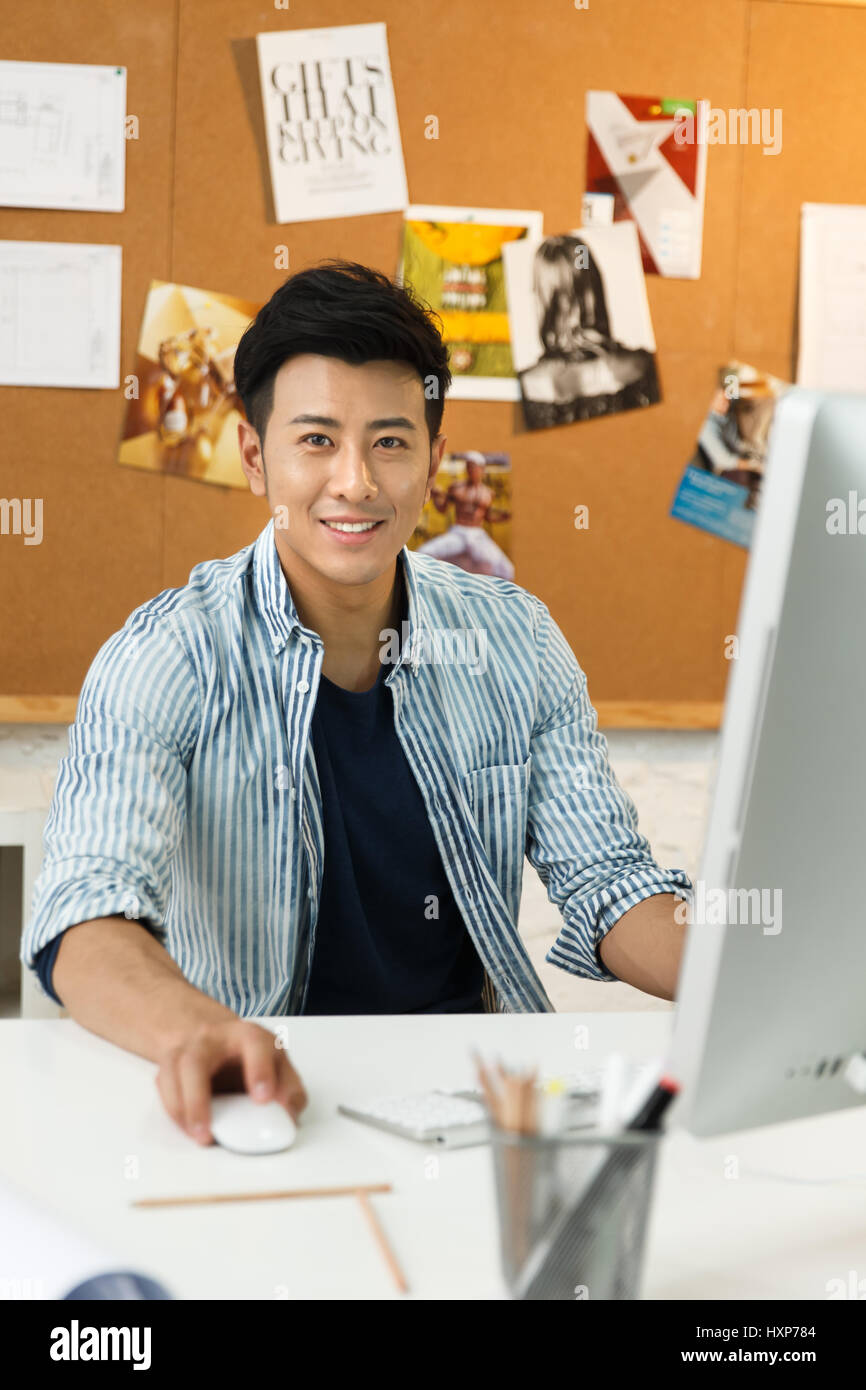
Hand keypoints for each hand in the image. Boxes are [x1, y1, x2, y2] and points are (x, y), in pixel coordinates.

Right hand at [155, 1019, 307, 1144]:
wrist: (212, 1037)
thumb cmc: (250, 1055)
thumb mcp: (278, 1063)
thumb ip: (289, 1089)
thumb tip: (289, 1117)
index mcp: (247, 1036)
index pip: (254, 1045)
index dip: (260, 1071)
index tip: (264, 1099)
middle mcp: (211, 1039)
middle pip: (196, 1062)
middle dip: (199, 1098)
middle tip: (209, 1133)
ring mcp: (185, 1052)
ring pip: (173, 1075)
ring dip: (183, 1110)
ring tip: (201, 1137)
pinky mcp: (168, 1069)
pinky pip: (163, 1089)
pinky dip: (175, 1112)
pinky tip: (189, 1129)